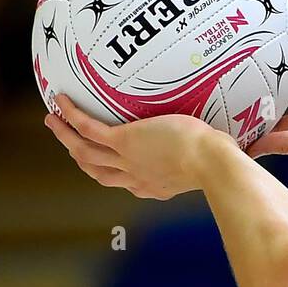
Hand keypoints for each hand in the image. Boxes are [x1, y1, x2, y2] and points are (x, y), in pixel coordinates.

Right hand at [44, 95, 231, 199]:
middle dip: (78, 156)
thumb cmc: (222, 162)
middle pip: (98, 171)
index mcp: (155, 185)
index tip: (103, 159)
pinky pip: (89, 129)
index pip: (126, 181)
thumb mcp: (211, 158)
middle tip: (65, 139)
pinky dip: (73, 116)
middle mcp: (137, 177)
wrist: (216, 164)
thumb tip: (235, 142)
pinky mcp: (126, 142)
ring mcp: (129, 161)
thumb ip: (211, 152)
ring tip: (52, 119)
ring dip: (65, 136)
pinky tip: (61, 101)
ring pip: (86, 152)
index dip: (109, 171)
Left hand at [246, 0, 287, 158]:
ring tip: (256, 31)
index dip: (256, 113)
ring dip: (280, 44)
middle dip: (262, 77)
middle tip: (233, 65)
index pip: (278, 116)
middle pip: (282, 84)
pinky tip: (284, 2)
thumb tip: (251, 151)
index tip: (229, 108)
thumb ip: (285, 143)